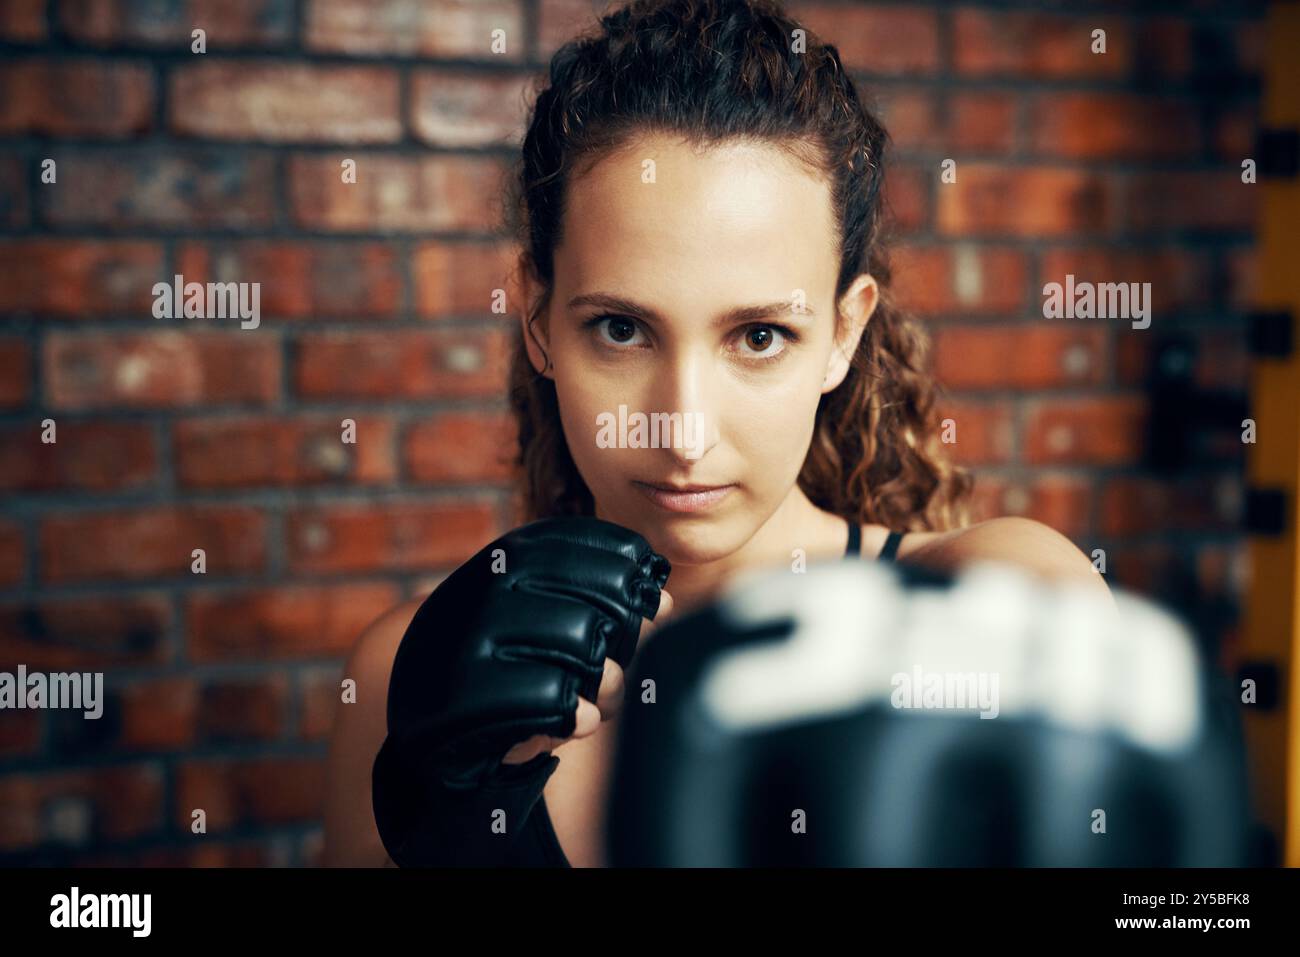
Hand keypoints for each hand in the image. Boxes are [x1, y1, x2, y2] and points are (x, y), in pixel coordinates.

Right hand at [372, 516, 670, 865]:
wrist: (423, 699)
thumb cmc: (507, 650)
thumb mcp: (549, 610)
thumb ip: (606, 602)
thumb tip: (664, 604)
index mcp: (516, 553)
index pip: (611, 557)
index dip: (638, 591)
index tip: (647, 610)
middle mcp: (493, 585)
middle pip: (602, 614)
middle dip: (623, 650)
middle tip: (613, 669)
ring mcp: (475, 637)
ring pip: (584, 654)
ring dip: (605, 689)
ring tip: (594, 700)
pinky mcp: (466, 694)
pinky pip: (553, 702)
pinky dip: (576, 717)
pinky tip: (572, 719)